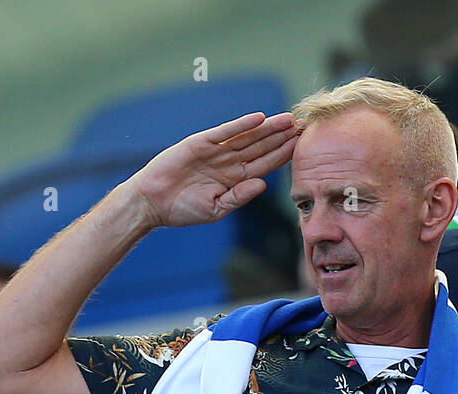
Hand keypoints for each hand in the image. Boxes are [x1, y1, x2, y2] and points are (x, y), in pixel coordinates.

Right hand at [128, 111, 299, 230]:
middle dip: (282, 137)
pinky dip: (241, 125)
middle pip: (261, 147)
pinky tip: (258, 118)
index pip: (265, 165)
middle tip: (304, 126)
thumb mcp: (216, 209)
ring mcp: (216, 151)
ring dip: (267, 128)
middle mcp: (229, 163)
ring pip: (247, 137)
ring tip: (287, 119)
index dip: (283, 155)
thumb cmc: (183, 210)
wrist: (153, 202)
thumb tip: (263, 185)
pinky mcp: (200, 142)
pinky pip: (224, 132)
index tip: (303, 148)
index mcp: (236, 180)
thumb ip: (240, 197)